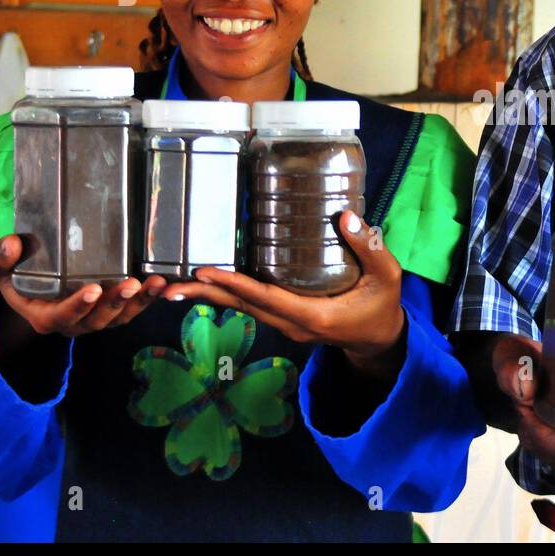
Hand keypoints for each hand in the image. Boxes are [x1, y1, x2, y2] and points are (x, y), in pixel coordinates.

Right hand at [0, 234, 166, 336]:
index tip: (91, 290)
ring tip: (155, 284)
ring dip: (141, 301)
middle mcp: (74, 322)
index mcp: (45, 316)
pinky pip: (134, 308)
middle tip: (132, 285)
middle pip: (98, 319)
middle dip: (116, 303)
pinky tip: (163, 283)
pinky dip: (150, 298)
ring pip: (121, 315)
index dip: (77, 307)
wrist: (32, 277)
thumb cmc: (16, 272)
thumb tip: (10, 244)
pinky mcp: (114, 308)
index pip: (62, 316)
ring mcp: (97, 317)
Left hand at [167, 210, 405, 371]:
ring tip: (173, 287)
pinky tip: (207, 285)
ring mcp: (287, 325)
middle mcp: (293, 324)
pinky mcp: (285, 319)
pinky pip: (250, 307)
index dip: (236, 284)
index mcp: (314, 315)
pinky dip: (226, 296)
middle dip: (206, 293)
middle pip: (243, 307)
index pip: (267, 299)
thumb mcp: (386, 276)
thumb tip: (345, 217)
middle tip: (169, 283)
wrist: (379, 338)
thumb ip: (369, 247)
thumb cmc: (382, 305)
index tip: (207, 271)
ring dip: (209, 296)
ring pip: (242, 309)